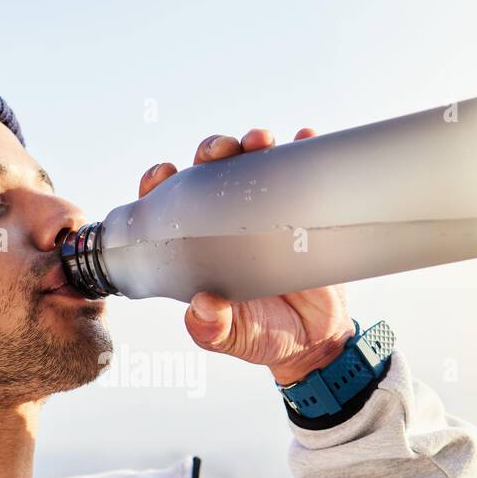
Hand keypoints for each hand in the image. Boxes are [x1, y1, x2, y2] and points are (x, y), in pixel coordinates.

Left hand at [139, 127, 355, 386]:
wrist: (315, 339)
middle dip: (211, 151)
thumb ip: (211, 330)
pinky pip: (301, 171)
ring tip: (262, 141)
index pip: (170, 205)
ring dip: (253, 144)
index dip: (161, 184)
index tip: (164, 173)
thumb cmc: (263, 336)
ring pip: (252, 164)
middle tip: (222, 150)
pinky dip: (303, 148)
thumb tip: (201, 307)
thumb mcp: (232, 338)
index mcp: (199, 247)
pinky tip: (304, 138)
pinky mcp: (302, 210)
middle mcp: (228, 222)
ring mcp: (265, 212)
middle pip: (211, 172)